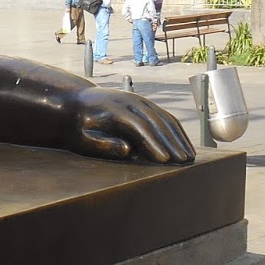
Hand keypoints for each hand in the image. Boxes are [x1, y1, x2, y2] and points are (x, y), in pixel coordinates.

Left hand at [63, 87, 194, 163]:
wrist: (76, 102)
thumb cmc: (78, 126)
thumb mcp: (83, 138)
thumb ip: (103, 144)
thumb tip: (127, 150)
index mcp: (114, 109)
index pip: (138, 126)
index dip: (153, 143)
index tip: (164, 160)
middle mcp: (130, 101)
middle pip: (156, 122)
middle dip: (171, 143)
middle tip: (182, 162)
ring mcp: (140, 101)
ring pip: (165, 118)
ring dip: (179, 138)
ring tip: (189, 158)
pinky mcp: (145, 104)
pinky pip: (166, 117)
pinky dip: (177, 131)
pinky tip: (185, 146)